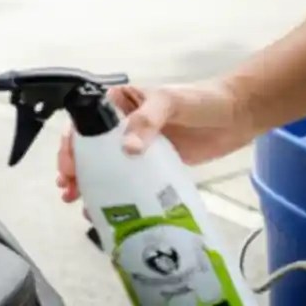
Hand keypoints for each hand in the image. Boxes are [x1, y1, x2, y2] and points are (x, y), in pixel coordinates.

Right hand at [56, 80, 256, 203]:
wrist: (237, 116)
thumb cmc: (201, 99)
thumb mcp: (168, 101)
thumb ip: (147, 121)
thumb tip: (127, 149)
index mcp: (118, 104)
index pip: (84, 125)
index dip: (71, 146)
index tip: (69, 167)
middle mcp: (121, 126)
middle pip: (87, 150)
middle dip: (74, 170)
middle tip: (69, 189)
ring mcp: (136, 147)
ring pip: (103, 168)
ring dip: (88, 184)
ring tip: (76, 200)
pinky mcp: (152, 167)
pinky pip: (128, 181)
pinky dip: (115, 194)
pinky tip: (105, 207)